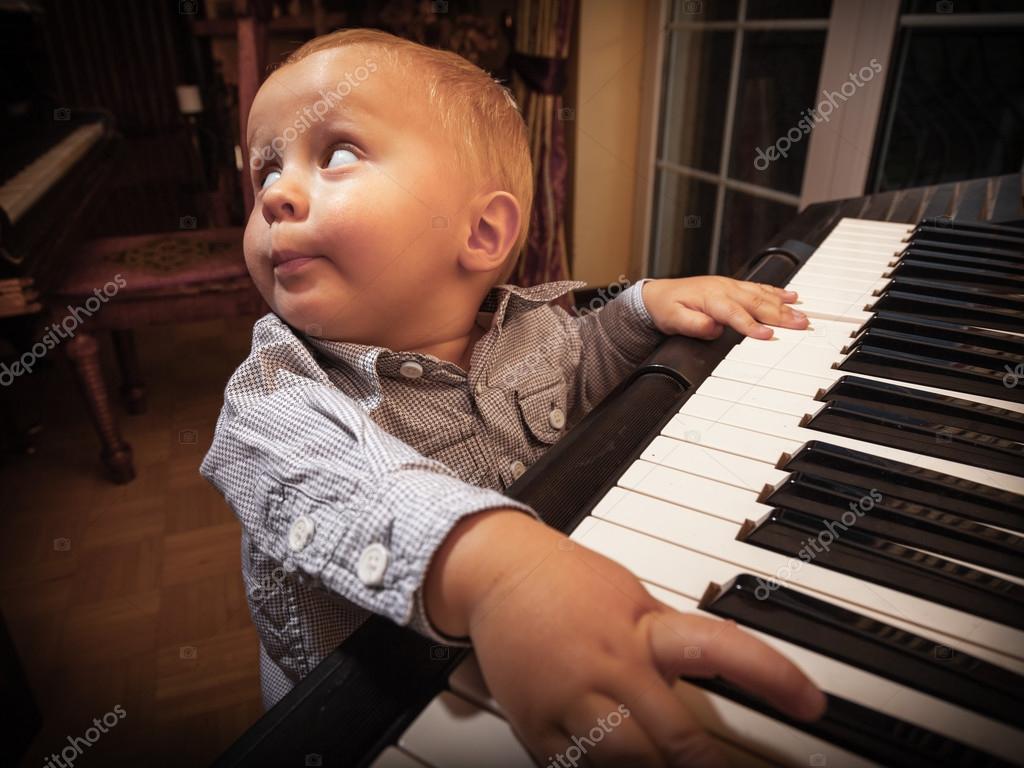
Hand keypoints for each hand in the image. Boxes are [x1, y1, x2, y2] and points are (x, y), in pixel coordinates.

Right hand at [425, 510, 825, 766]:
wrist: (497, 571)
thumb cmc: (570, 582)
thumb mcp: (634, 598)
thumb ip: (669, 640)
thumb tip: (716, 670)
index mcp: (642, 628)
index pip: (721, 649)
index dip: (772, 677)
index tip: (811, 704)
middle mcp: (611, 665)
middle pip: (675, 737)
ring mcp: (571, 699)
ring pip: (626, 763)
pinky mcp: (536, 724)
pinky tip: (613, 766)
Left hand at [641, 276, 807, 340]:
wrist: (659, 295)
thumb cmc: (667, 307)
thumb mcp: (673, 319)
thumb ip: (694, 325)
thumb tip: (713, 328)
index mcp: (711, 299)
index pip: (735, 314)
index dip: (751, 325)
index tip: (766, 335)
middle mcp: (725, 290)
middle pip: (756, 303)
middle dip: (780, 314)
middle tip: (800, 324)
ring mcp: (731, 286)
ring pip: (762, 295)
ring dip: (784, 305)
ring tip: (802, 314)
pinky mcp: (735, 287)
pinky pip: (760, 288)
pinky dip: (778, 292)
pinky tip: (792, 296)